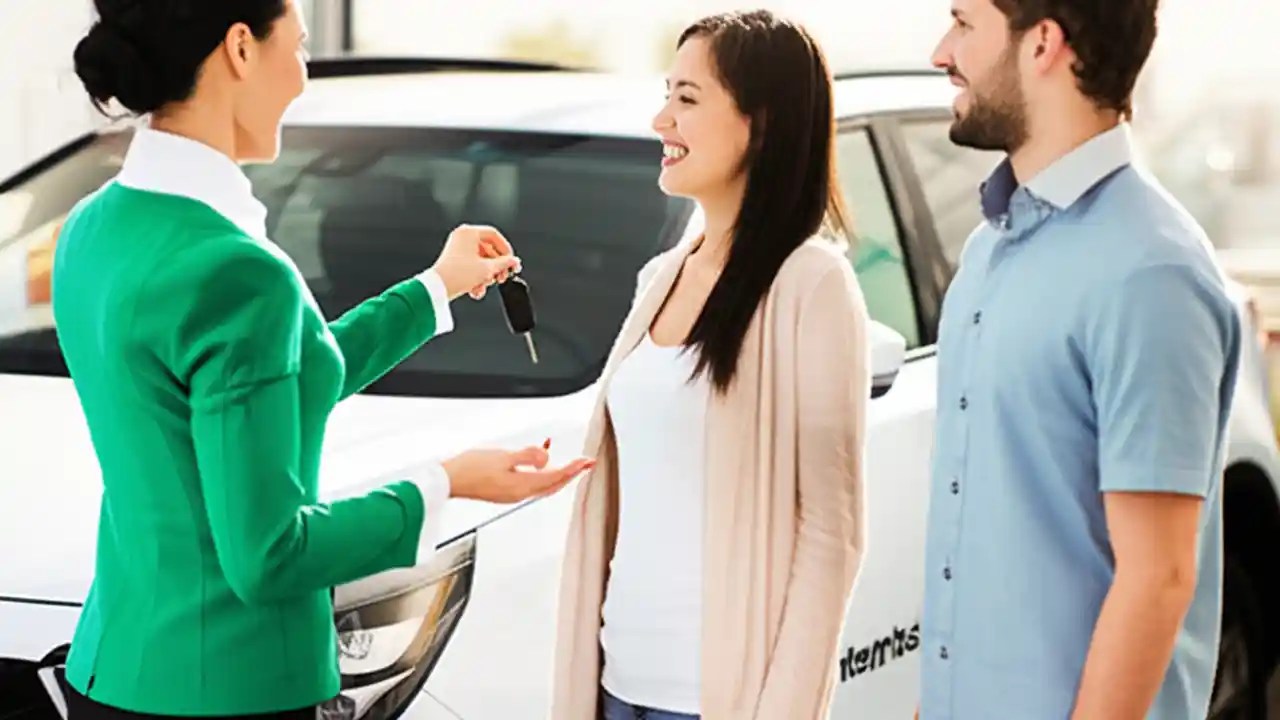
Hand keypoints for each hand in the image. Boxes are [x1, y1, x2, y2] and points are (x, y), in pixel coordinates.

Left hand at [431, 224, 521, 300]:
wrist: (437, 287)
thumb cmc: (457, 274)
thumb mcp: (487, 269)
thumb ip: (504, 263)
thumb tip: (513, 261)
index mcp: (468, 232)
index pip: (494, 235)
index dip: (506, 249)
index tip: (511, 261)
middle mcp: (461, 237)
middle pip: (488, 249)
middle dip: (496, 266)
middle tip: (502, 276)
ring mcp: (456, 249)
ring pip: (481, 260)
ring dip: (487, 274)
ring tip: (487, 284)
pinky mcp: (453, 261)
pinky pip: (471, 266)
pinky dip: (476, 277)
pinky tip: (477, 289)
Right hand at [442, 442, 593, 503]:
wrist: (449, 480)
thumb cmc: (470, 468)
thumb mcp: (502, 456)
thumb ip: (527, 455)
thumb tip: (546, 455)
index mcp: (522, 486)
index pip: (555, 477)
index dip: (573, 469)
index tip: (586, 462)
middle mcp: (519, 493)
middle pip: (553, 484)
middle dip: (570, 474)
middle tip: (584, 465)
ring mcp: (512, 494)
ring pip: (543, 485)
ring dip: (557, 473)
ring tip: (567, 463)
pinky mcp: (504, 491)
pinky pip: (531, 483)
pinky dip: (541, 473)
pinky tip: (538, 463)